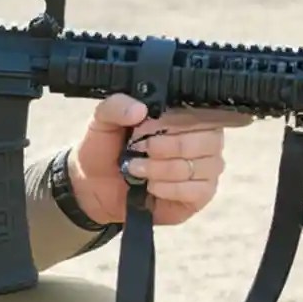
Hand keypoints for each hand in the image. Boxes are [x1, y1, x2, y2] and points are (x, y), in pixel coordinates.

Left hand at [68, 93, 251, 225]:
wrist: (95, 187)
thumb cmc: (107, 150)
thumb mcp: (103, 121)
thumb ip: (116, 107)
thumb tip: (140, 109)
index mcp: (187, 115)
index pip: (199, 112)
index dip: (171, 122)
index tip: (142, 128)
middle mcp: (204, 139)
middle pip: (207, 140)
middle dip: (166, 147)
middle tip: (138, 150)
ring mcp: (206, 168)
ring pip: (200, 166)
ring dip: (162, 169)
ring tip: (137, 169)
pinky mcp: (201, 194)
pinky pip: (197, 190)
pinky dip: (169, 189)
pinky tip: (151, 187)